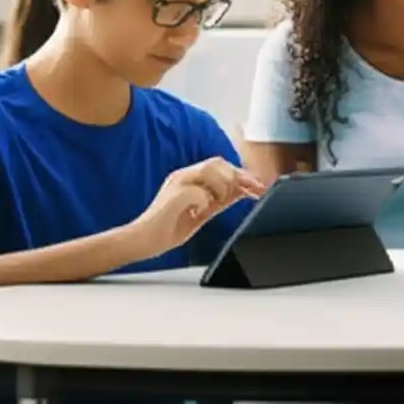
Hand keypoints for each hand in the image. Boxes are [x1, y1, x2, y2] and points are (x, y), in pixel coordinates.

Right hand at [130, 157, 266, 257]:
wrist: (143, 240)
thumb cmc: (169, 228)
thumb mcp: (203, 212)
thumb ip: (221, 199)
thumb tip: (244, 191)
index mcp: (190, 178)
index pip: (221, 166)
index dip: (242, 175)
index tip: (259, 187)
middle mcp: (183, 176)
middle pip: (217, 162)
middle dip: (236, 178)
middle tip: (244, 194)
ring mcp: (177, 183)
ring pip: (210, 170)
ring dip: (221, 187)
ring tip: (216, 204)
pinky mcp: (173, 196)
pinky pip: (198, 192)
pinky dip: (205, 203)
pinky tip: (198, 214)